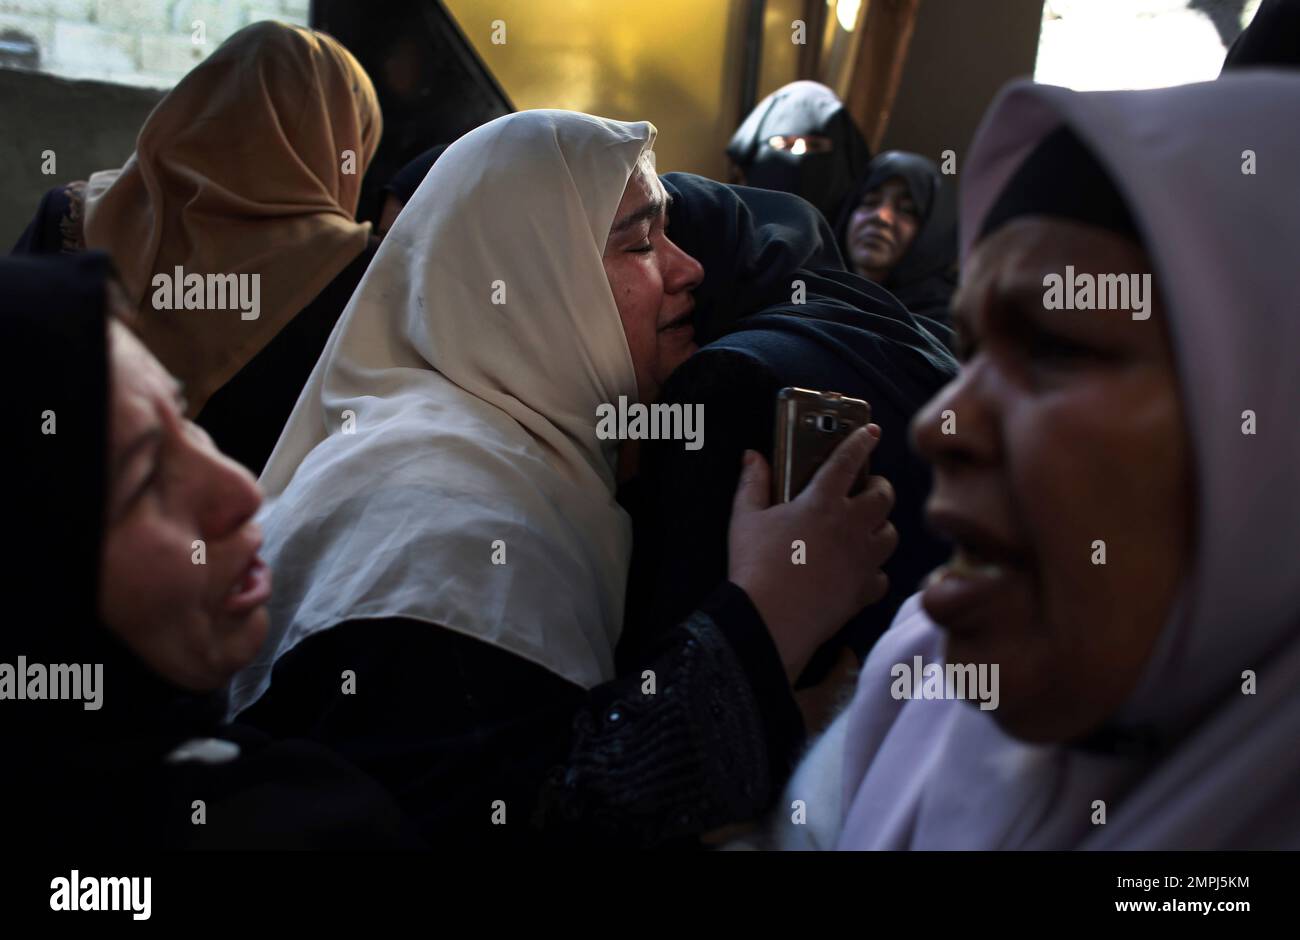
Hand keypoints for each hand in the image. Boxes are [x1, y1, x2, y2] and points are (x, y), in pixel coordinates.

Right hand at [727, 425, 896, 681]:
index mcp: (822, 502)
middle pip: (883, 495)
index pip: (848, 460)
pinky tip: (857, 571)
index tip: (872, 432)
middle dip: (879, 486)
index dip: (862, 441)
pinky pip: (881, 576)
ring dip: (880, 526)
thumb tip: (752, 457)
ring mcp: (862, 560)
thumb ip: (753, 483)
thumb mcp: (744, 519)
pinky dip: (873, 571)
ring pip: (890, 534)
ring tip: (865, 528)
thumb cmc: (754, 566)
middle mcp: (850, 526)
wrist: (769, 621)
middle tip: (866, 488)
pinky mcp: (864, 591)